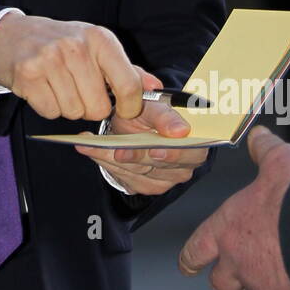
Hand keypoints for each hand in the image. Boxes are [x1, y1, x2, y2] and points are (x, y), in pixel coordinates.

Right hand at [0, 13, 146, 122]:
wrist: (11, 35)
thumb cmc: (59, 43)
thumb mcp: (96, 47)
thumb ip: (126, 69)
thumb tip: (155, 87)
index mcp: (100, 39)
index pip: (128, 85)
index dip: (130, 107)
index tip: (124, 110)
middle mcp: (76, 47)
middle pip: (100, 107)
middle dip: (91, 107)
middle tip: (79, 90)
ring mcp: (50, 59)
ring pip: (75, 112)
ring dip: (68, 107)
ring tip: (59, 86)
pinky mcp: (28, 75)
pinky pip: (51, 113)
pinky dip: (48, 107)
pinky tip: (43, 88)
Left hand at [74, 78, 208, 194]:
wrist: (134, 124)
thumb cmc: (149, 112)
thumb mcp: (155, 105)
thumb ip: (165, 115)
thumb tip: (180, 130)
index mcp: (196, 140)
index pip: (191, 151)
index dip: (173, 153)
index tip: (156, 151)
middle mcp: (186, 163)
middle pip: (162, 166)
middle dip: (138, 158)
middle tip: (118, 151)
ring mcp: (168, 178)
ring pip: (140, 172)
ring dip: (115, 160)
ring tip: (93, 146)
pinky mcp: (148, 185)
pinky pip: (127, 179)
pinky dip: (107, 164)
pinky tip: (92, 151)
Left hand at [178, 125, 289, 289]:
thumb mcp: (277, 162)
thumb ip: (264, 150)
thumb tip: (258, 136)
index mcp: (227, 230)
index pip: (196, 250)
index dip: (190, 259)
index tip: (188, 265)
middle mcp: (239, 261)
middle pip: (221, 284)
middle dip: (225, 281)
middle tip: (232, 277)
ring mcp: (263, 283)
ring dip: (261, 284)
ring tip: (274, 271)